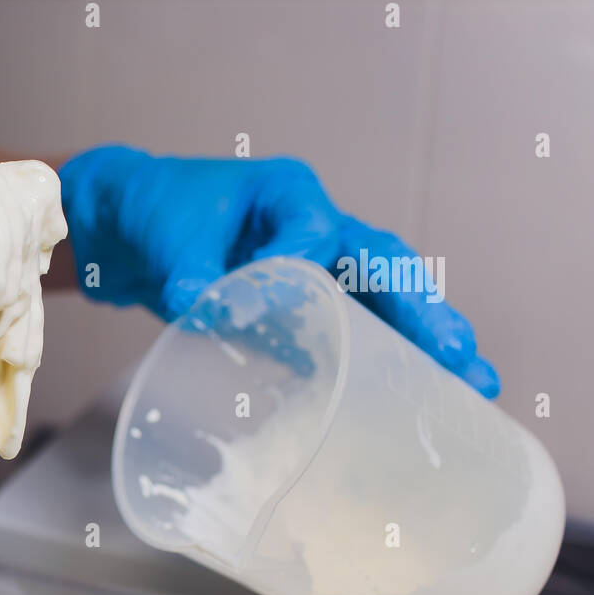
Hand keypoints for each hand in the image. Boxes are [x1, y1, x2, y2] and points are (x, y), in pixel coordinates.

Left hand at [58, 145, 498, 397]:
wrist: (124, 230)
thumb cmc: (152, 214)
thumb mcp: (166, 235)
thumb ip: (189, 268)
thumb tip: (201, 308)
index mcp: (288, 193)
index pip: (317, 231)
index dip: (308, 267)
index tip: (295, 298)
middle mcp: (314, 227)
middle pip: (384, 269)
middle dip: (424, 314)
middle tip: (463, 360)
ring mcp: (312, 270)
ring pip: (378, 305)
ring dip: (419, 345)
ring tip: (470, 387)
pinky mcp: (295, 308)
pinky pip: (346, 333)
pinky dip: (376, 363)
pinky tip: (410, 401)